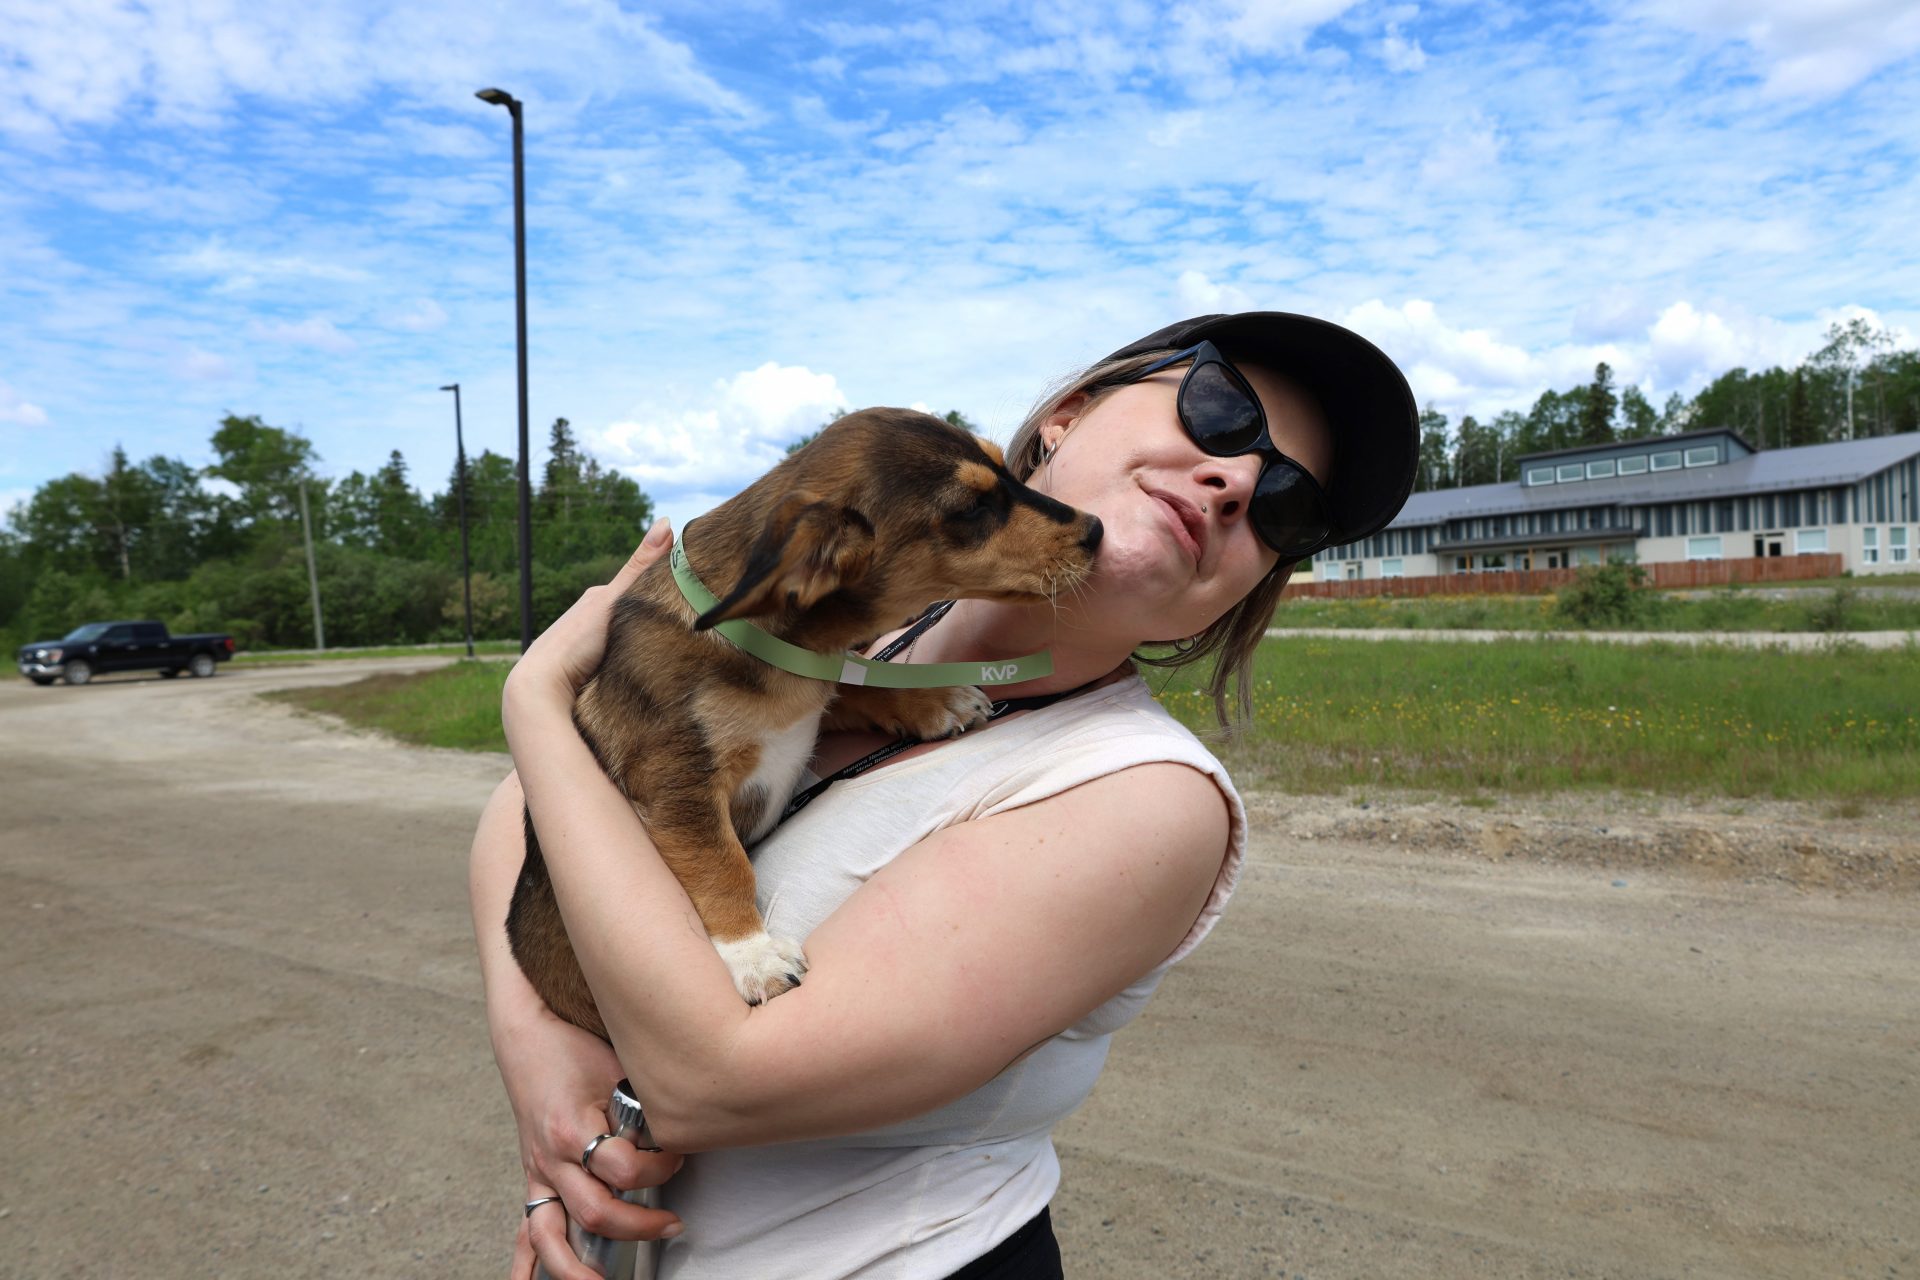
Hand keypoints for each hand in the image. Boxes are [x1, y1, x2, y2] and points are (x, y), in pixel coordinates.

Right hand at [499, 1005, 684, 1279]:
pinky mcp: (533, 1175)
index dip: (661, 1168)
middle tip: (672, 1224)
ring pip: (550, 1234)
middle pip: (595, 1212)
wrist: (527, 1034)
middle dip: (639, 1226)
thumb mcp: (617, 1068)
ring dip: (574, 1267)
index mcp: (574, 1129)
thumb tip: (682, 1130)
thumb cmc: (574, 1048)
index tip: (679, 1156)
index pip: (625, 1170)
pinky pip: (525, 1227)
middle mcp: (552, 1157)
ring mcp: (538, 1171)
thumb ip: (643, 1104)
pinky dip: (527, 1263)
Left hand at [505, 519, 672, 712]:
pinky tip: (646, 669)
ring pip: (627, 637)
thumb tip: (667, 522)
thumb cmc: (575, 640)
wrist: (542, 687)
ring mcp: (590, 646)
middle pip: (633, 611)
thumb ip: (640, 567)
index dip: (664, 587)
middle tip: (689, 623)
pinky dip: (635, 660)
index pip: (638, 585)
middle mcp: (592, 618)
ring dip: (645, 642)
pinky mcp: (592, 671)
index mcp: (597, 598)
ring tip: (673, 650)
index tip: (694, 590)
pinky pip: (620, 660)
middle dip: (656, 616)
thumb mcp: (614, 600)